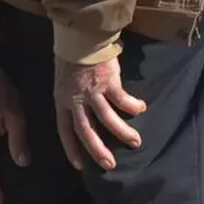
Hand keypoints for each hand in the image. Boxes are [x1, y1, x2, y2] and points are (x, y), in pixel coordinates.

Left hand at [53, 55, 146, 171]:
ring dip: (122, 132)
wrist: (79, 37)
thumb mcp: (63, 81)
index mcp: (62, 101)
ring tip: (135, 142)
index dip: (72, 149)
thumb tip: (83, 113)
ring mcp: (92, 92)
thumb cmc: (70, 57)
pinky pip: (123, 100)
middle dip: (98, 150)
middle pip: (86, 131)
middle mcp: (76, 100)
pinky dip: (132, 106)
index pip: (65, 131)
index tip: (79, 166)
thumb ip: (72, 98)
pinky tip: (141, 109)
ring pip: (107, 119)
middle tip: (110, 164)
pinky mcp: (109, 82)